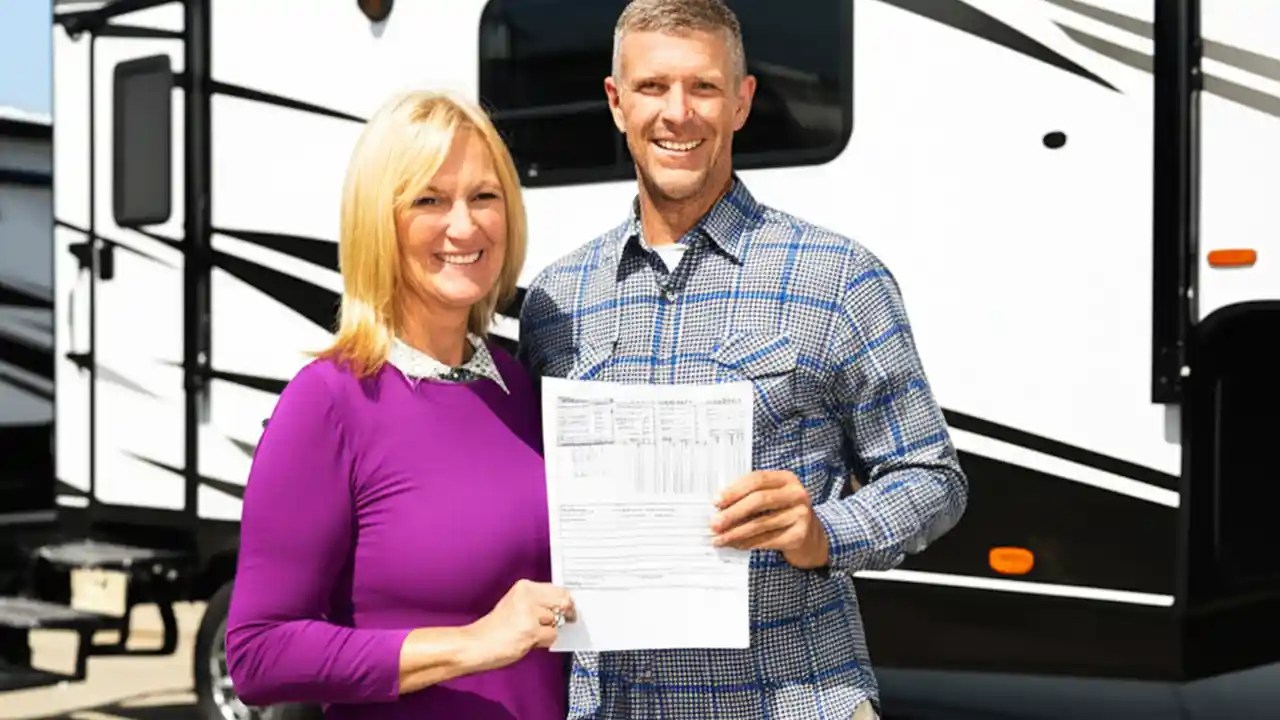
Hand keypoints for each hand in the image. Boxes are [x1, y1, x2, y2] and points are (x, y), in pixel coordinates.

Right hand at [465, 579, 574, 671]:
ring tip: (531, 633)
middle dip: (566, 613)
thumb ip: (537, 602)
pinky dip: (544, 642)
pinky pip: (551, 636)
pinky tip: (529, 641)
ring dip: (549, 631)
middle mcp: (528, 596)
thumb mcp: (515, 604)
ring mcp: (530, 614)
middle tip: (566, 620)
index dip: (567, 600)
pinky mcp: (531, 631)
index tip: (570, 607)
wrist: (476, 644)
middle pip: (564, 602)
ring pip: (558, 622)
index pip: (558, 589)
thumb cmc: (494, 629)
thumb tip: (562, 606)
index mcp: (524, 586)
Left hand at [710, 470, 829, 568]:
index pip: (757, 480)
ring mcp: (801, 515)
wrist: (812, 537)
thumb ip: (750, 496)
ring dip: (735, 533)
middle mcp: (797, 494)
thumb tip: (719, 506)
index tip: (716, 502)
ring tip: (719, 539)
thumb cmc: (784, 513)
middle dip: (733, 513)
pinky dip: (747, 543)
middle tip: (714, 523)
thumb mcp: (773, 498)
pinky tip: (735, 545)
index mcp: (787, 479)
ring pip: (761, 524)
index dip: (734, 490)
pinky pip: (767, 540)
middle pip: (759, 500)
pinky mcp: (799, 535)